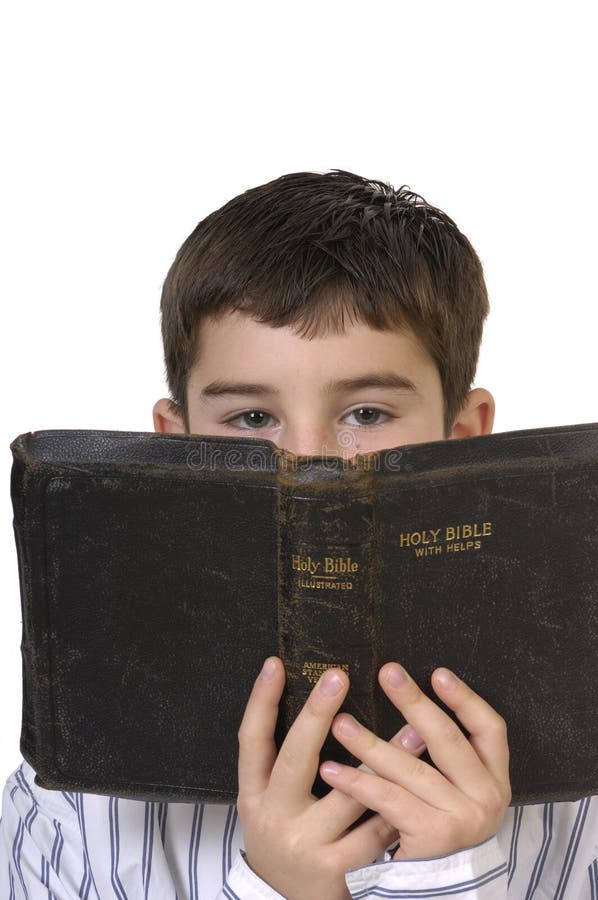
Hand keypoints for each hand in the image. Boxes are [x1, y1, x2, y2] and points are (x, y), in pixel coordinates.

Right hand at [236, 657, 424, 899]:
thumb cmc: (284, 833)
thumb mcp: (269, 798)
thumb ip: (284, 759)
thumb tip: (312, 700)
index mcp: (254, 792)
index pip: (252, 739)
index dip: (261, 701)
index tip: (277, 663)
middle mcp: (274, 816)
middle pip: (295, 758)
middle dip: (316, 714)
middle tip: (338, 676)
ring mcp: (306, 844)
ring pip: (349, 795)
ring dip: (383, 758)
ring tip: (413, 727)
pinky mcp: (337, 871)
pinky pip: (374, 831)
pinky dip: (397, 805)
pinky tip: (423, 784)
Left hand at [320, 663, 510, 859]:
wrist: (433, 891)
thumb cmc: (434, 826)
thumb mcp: (451, 789)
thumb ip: (443, 754)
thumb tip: (408, 694)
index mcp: (495, 779)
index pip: (491, 729)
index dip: (465, 699)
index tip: (437, 672)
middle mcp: (487, 799)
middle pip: (448, 740)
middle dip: (414, 702)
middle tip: (386, 672)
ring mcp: (463, 819)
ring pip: (411, 768)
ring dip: (371, 742)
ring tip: (340, 722)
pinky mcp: (433, 837)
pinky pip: (389, 799)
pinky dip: (357, 782)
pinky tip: (331, 769)